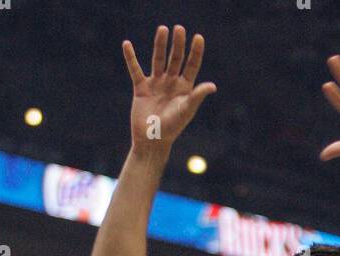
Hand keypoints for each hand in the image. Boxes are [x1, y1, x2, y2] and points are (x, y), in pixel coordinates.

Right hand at [123, 24, 215, 154]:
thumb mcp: (186, 111)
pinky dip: (131, 58)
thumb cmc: (171, 129)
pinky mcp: (141, 88)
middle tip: (180, 29)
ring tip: (163, 29)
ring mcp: (156, 84)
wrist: (151, 142)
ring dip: (160, 44)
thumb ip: (197, 96)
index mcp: (185, 88)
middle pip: (175, 58)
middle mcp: (171, 83)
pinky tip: (127, 44)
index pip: (192, 65)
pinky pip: (135, 70)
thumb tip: (212, 86)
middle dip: (178, 44)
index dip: (195, 52)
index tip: (198, 38)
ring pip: (158, 60)